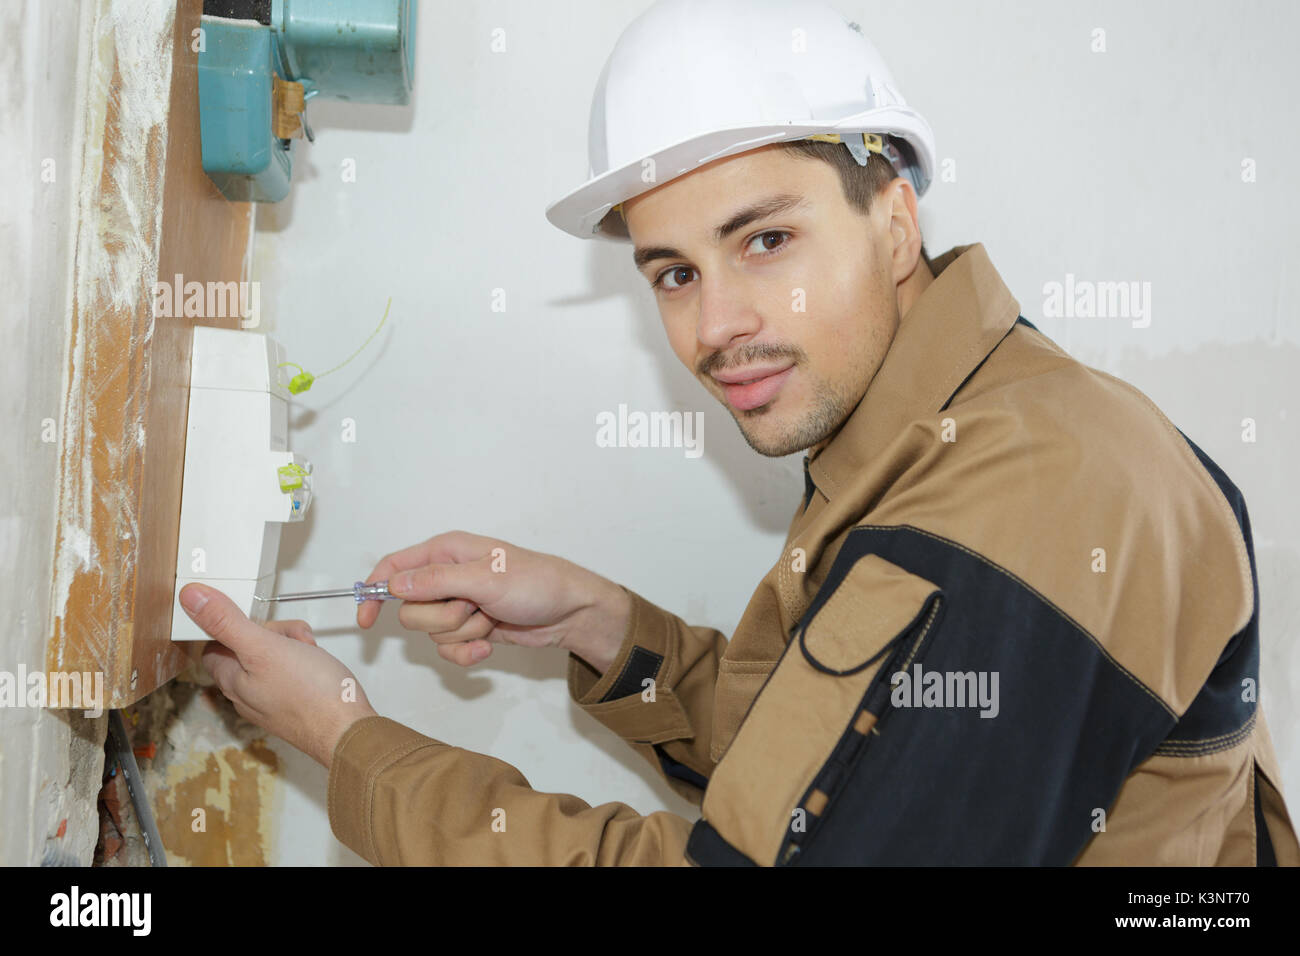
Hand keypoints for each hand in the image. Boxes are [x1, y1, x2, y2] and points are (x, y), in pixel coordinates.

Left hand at [180, 583, 377, 767]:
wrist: (347, 730)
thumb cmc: (310, 693)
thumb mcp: (265, 648)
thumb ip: (227, 622)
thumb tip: (190, 597)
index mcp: (230, 679)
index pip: (212, 644)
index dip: (231, 625)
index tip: (253, 618)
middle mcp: (245, 693)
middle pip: (246, 647)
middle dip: (271, 632)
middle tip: (291, 636)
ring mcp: (269, 700)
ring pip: (271, 658)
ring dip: (290, 644)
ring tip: (309, 650)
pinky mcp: (293, 704)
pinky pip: (290, 673)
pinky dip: (303, 661)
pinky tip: (316, 664)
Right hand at [358, 530, 630, 673]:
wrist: (570, 614)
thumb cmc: (536, 583)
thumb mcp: (486, 578)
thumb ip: (438, 580)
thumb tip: (395, 585)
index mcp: (446, 552)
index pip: (395, 568)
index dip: (375, 591)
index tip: (365, 620)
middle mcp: (447, 577)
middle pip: (411, 609)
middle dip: (442, 618)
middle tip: (474, 607)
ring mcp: (458, 605)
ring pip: (430, 633)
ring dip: (462, 633)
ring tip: (490, 619)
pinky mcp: (470, 629)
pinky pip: (449, 650)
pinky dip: (469, 651)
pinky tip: (490, 644)